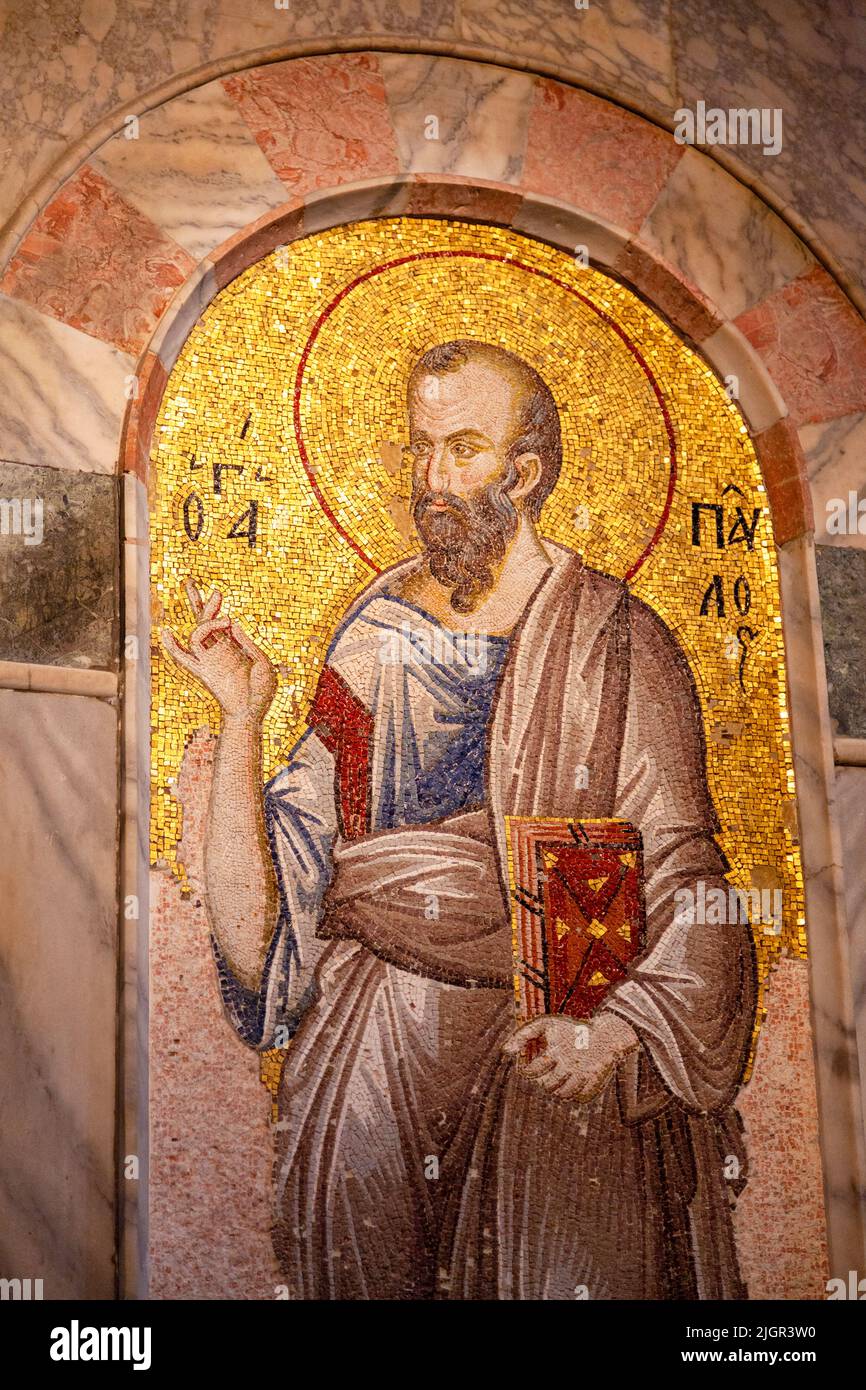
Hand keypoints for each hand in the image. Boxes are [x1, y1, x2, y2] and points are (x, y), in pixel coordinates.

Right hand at [161, 580, 276, 721]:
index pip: (219, 623)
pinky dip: (173, 647)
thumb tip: (231, 623)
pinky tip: (165, 633)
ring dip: (206, 620)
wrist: (253, 712)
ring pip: (196, 633)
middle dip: (200, 603)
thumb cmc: (262, 691)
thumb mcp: (261, 661)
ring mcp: (209, 660)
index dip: (214, 608)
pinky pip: (183, 658)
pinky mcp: (203, 671)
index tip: (216, 593)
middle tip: (195, 584)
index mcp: (233, 647)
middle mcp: (218, 651)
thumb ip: (245, 643)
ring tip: (226, 619)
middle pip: (202, 621)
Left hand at [502, 1011, 639, 1101]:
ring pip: (562, 1095)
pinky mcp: (595, 1084)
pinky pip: (578, 1098)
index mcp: (556, 1051)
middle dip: (544, 1081)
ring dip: (558, 1089)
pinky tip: (574, 1082)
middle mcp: (570, 1065)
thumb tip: (505, 1051)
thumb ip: (522, 1035)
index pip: (531, 1072)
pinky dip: (574, 1094)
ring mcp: (584, 1076)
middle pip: (547, 1086)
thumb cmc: (570, 1029)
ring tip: (560, 1077)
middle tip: (548, 1072)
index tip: (531, 1066)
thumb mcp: (546, 1024)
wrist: (607, 1035)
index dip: (527, 1070)